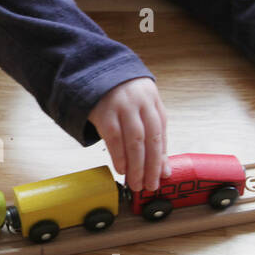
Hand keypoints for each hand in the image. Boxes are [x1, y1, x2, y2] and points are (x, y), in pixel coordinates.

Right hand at [87, 77, 171, 192]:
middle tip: (151, 185)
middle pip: (151, 138)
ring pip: (135, 140)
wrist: (90, 69)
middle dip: (152, 165)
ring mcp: (121, 105)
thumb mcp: (138, 104)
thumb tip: (163, 167)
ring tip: (136, 183)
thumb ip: (150, 130)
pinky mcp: (103, 110)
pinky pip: (114, 137)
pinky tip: (121, 169)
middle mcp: (140, 101)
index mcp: (152, 99)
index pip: (161, 131)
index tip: (163, 176)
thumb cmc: (117, 92)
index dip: (162, 155)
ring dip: (137, 166)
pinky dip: (119, 155)